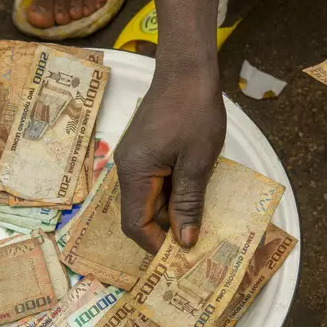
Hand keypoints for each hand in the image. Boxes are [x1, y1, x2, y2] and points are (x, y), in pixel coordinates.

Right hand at [115, 66, 225, 253]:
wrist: (187, 70)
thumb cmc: (194, 111)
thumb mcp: (197, 162)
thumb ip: (189, 203)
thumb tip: (185, 240)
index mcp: (134, 171)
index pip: (134, 224)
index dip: (155, 245)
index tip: (179, 257)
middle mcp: (127, 167)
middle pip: (140, 213)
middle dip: (166, 231)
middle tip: (196, 244)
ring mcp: (135, 157)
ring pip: (149, 199)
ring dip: (172, 212)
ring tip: (200, 224)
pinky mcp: (145, 150)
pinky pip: (155, 182)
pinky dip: (173, 194)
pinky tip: (195, 198)